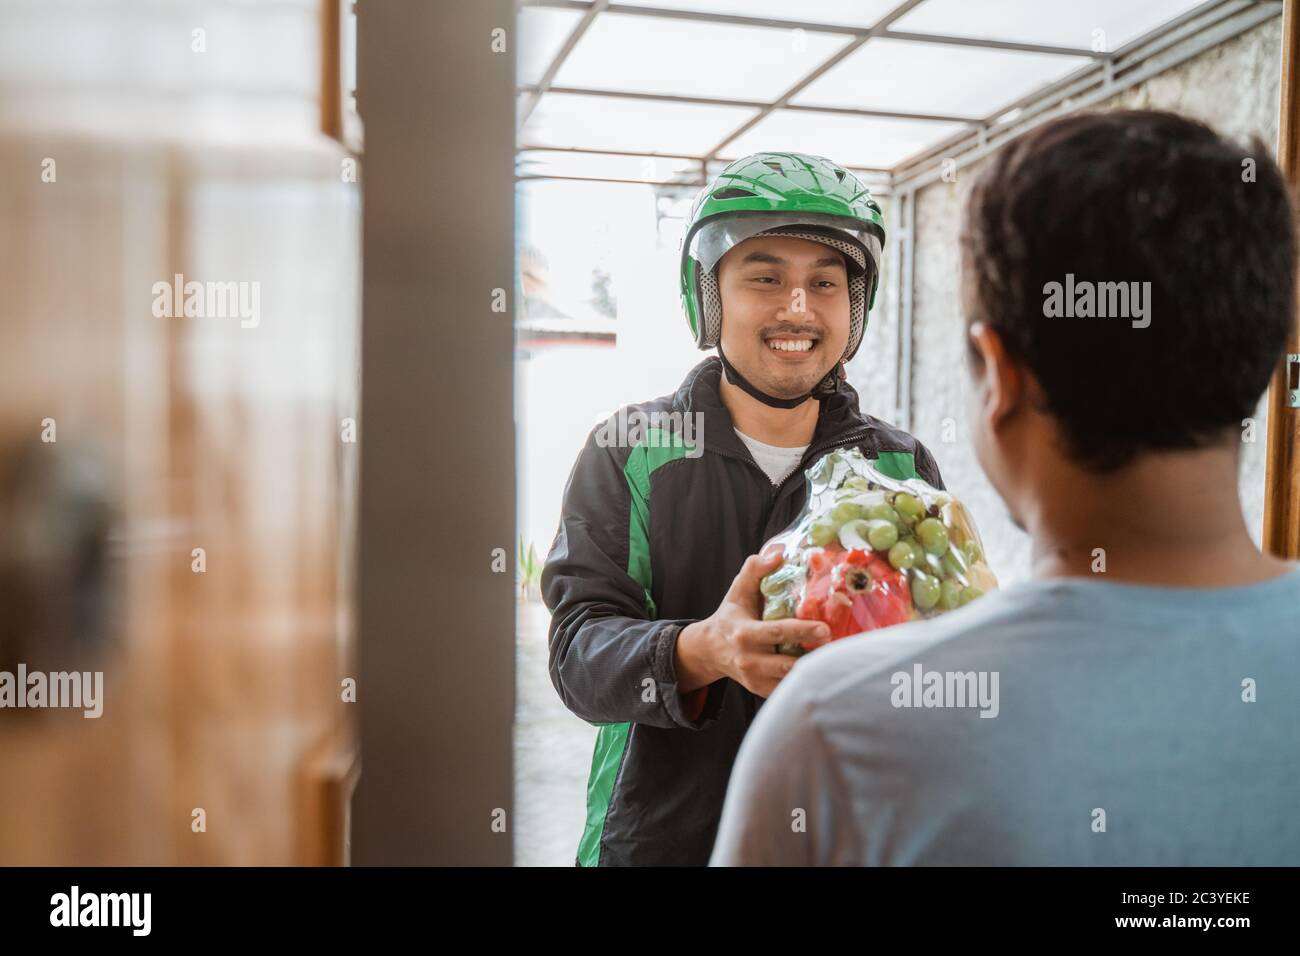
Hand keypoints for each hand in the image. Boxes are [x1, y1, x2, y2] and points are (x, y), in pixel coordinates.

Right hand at [675, 545, 831, 697]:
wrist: (710, 651)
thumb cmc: (731, 616)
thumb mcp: (737, 591)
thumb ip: (755, 569)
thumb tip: (778, 553)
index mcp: (743, 635)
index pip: (776, 633)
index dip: (801, 631)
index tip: (825, 628)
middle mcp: (749, 661)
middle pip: (787, 664)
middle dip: (815, 657)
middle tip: (839, 645)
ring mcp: (756, 680)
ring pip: (791, 681)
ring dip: (815, 671)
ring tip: (838, 658)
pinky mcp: (763, 691)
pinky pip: (789, 689)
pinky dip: (808, 681)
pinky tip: (823, 668)